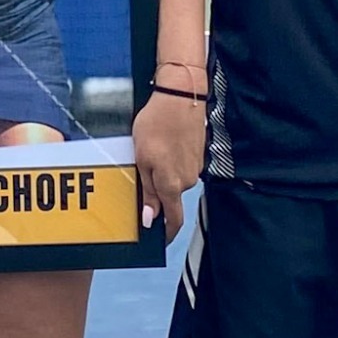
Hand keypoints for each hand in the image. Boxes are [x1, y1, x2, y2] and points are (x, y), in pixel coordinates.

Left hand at [133, 90, 204, 243]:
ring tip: (149, 154)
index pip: (173, 220)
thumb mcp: (142, 159)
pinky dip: (171, 162)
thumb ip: (147, 191)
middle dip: (157, 194)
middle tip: (140, 176)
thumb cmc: (157, 125)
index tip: (158, 240)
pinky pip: (181, 166)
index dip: (166, 234)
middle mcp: (187, 180)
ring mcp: (194, 167)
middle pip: (170, 198)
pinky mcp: (197, 154)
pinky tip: (163, 146)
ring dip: (163, 175)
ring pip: (176, 181)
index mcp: (171, 185)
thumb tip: (150, 219)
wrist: (180, 97)